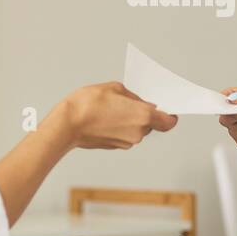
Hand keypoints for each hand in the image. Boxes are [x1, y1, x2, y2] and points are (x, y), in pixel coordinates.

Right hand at [58, 82, 177, 149]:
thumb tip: (140, 103)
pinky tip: (107, 117)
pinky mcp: (115, 147)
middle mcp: (139, 133)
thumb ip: (133, 97)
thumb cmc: (89, 103)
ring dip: (131, 120)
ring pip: (137, 129)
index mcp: (143, 116)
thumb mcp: (114, 88)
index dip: (170, 114)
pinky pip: (125, 134)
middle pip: (151, 124)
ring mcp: (127, 142)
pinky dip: (120, 127)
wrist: (67, 124)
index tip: (166, 108)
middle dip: (144, 113)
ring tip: (113, 108)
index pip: (169, 121)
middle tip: (130, 102)